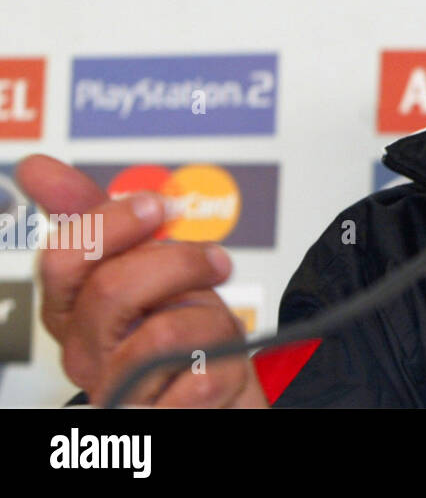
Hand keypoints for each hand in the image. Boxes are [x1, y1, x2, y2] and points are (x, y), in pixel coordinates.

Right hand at [16, 155, 267, 407]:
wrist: (219, 398)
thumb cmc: (185, 336)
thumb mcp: (151, 269)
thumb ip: (107, 222)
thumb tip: (37, 169)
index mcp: (76, 311)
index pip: (62, 259)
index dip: (113, 223)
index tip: (156, 206)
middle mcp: (87, 352)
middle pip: (111, 288)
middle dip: (176, 264)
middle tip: (211, 262)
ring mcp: (117, 392)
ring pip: (160, 334)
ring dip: (210, 320)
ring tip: (216, 330)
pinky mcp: (152, 422)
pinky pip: (197, 381)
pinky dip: (222, 366)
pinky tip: (215, 369)